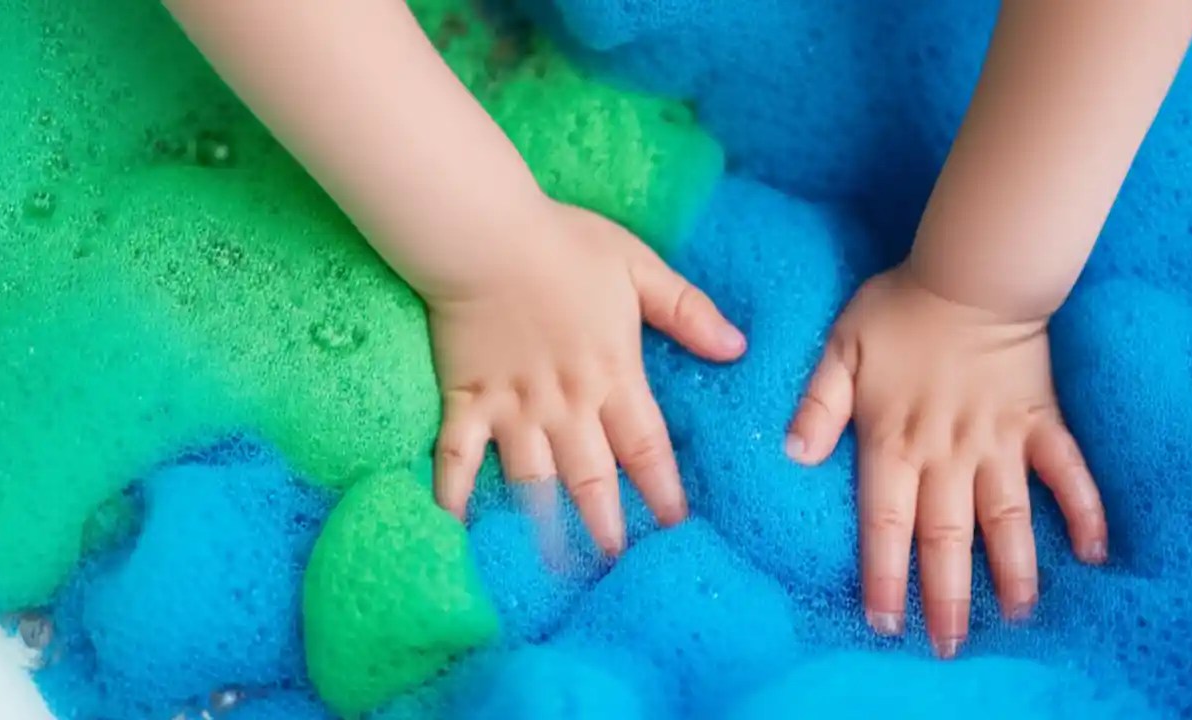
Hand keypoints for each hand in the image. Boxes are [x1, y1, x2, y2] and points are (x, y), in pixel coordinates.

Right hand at [428, 199, 745, 553]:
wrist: (485, 235)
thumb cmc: (564, 245)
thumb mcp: (639, 267)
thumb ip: (687, 311)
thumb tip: (737, 347)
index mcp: (612, 376)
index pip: (647, 449)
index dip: (664, 493)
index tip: (679, 529)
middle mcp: (566, 405)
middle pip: (593, 480)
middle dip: (608, 528)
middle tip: (617, 568)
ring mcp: (513, 409)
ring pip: (534, 481)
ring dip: (544, 526)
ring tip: (552, 569)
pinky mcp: (467, 401)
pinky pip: (458, 458)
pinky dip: (455, 496)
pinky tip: (454, 530)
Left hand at [786, 266, 1107, 657]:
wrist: (971, 275)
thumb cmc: (898, 310)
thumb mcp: (839, 350)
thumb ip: (817, 405)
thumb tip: (792, 453)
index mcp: (894, 441)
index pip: (885, 522)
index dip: (882, 574)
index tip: (882, 620)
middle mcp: (947, 453)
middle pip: (946, 537)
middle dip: (945, 596)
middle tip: (947, 647)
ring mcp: (998, 442)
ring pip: (1007, 518)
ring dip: (1013, 571)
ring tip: (1016, 617)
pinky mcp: (1040, 424)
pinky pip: (1067, 473)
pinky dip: (1084, 510)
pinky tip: (1095, 552)